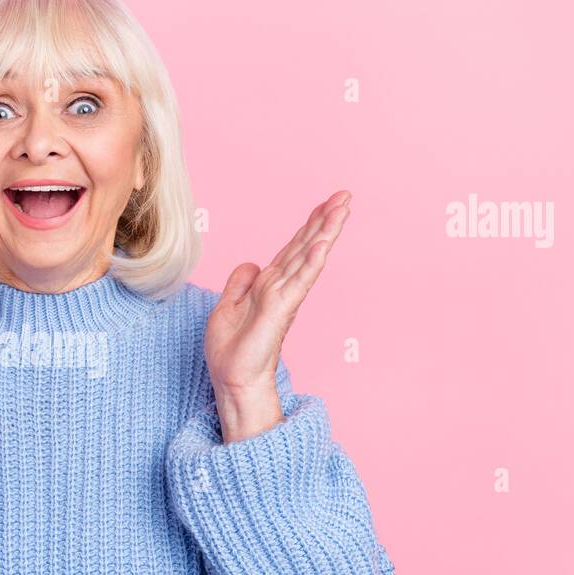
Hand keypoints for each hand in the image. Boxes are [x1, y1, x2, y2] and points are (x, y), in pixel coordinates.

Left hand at [205, 190, 351, 441]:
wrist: (232, 379)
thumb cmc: (232, 350)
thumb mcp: (228, 306)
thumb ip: (241, 283)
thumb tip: (252, 263)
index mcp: (270, 285)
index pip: (293, 249)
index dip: (308, 225)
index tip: (325, 204)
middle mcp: (282, 288)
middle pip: (306, 246)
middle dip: (325, 220)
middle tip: (345, 195)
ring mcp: (284, 297)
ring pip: (308, 257)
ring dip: (325, 231)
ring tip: (342, 207)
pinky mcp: (281, 310)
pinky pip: (299, 281)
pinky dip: (311, 262)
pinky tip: (322, 245)